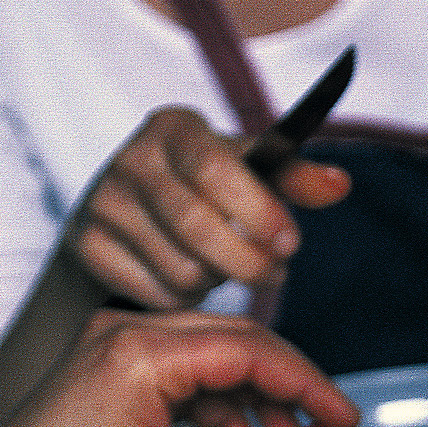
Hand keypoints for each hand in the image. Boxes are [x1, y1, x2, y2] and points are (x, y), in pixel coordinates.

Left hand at [0, 309, 361, 426]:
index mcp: (141, 353)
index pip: (249, 350)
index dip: (308, 385)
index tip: (345, 419)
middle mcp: (130, 332)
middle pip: (239, 344)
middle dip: (289, 393)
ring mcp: (121, 343)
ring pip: (217, 360)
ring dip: (256, 407)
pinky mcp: (117, 364)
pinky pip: (189, 375)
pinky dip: (222, 411)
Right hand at [63, 104, 350, 308]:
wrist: (127, 217)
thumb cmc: (204, 190)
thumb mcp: (250, 175)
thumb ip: (294, 179)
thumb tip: (340, 185)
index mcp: (175, 127)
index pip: (215, 167)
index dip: (257, 212)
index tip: (290, 245)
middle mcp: (131, 158)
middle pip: (196, 227)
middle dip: (247, 263)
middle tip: (273, 275)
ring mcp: (102, 202)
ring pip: (179, 269)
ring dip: (215, 283)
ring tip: (222, 271)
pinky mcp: (86, 246)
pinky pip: (155, 292)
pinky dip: (182, 299)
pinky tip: (187, 282)